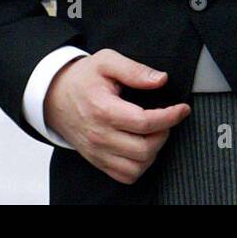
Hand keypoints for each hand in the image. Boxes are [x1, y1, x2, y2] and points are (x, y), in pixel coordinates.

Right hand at [43, 49, 190, 184]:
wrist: (54, 96)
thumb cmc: (82, 79)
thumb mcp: (106, 61)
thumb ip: (134, 69)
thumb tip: (160, 80)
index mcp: (103, 109)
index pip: (145, 122)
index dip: (170, 117)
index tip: (182, 109)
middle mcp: (100, 135)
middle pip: (144, 148)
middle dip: (164, 133)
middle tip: (166, 119)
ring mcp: (98, 151)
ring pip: (137, 166)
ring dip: (154, 151)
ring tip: (154, 133)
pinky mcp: (97, 160)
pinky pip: (125, 175)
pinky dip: (140, 166)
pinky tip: (142, 147)